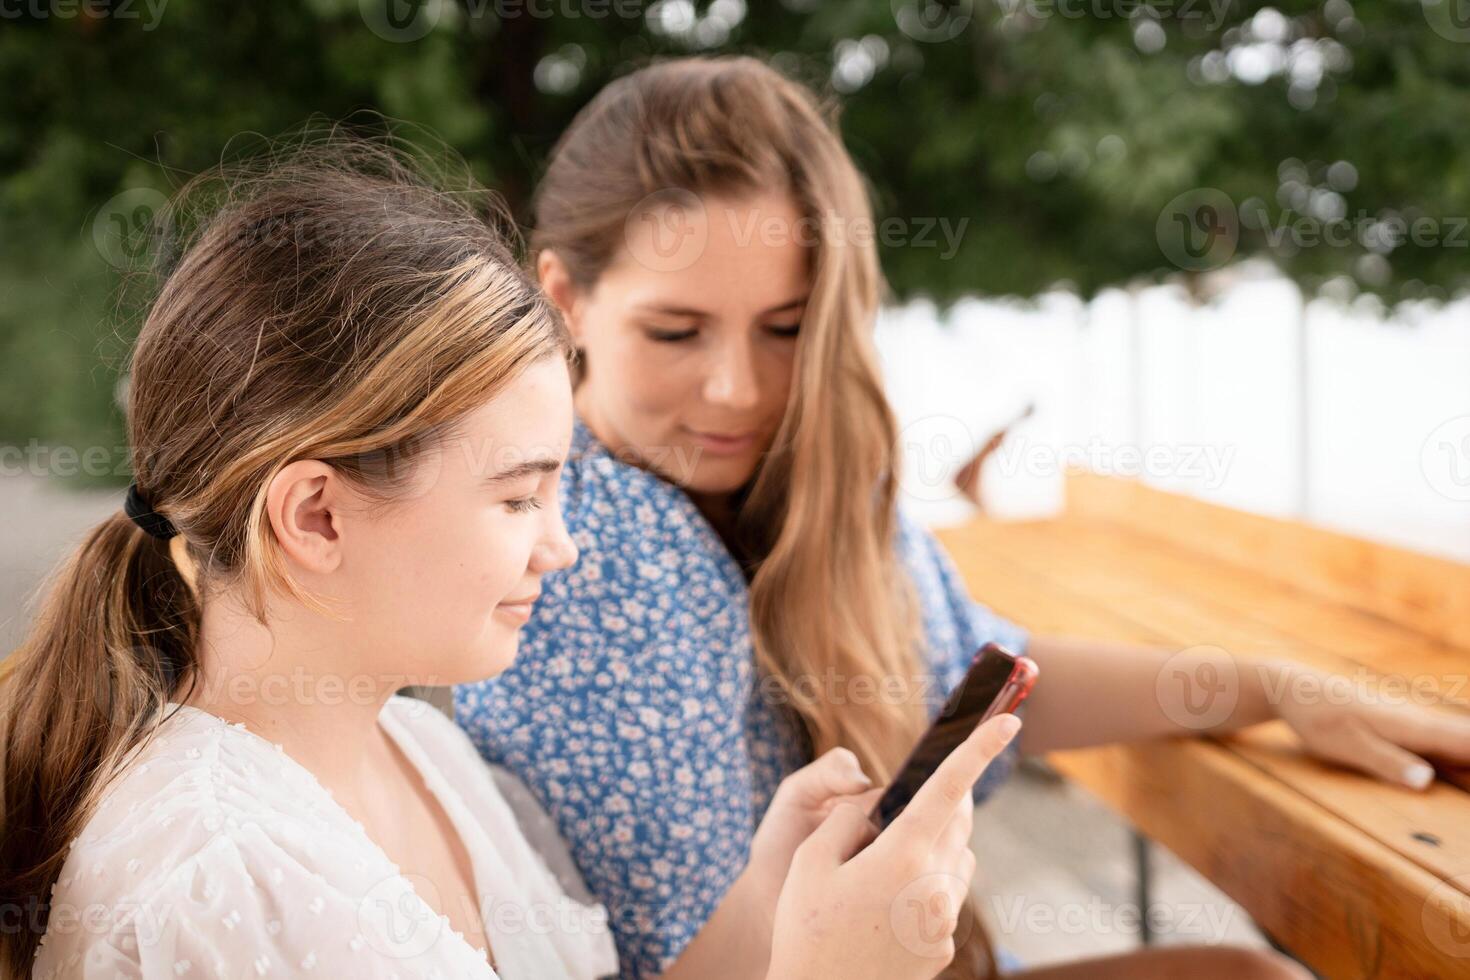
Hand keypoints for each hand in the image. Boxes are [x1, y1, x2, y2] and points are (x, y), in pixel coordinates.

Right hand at [765, 713, 1020, 979]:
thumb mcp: (810, 861)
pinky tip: (883, 908)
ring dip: (935, 846)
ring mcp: (944, 921)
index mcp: (902, 857)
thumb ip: (849, 818)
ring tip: (881, 867)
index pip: (948, 789)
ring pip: (956, 860)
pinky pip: (945, 899)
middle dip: (945, 801)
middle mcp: (934, 886)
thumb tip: (879, 803)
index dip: (978, 750)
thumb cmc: (805, 929)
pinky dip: (925, 887)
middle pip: (957, 822)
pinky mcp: (944, 947)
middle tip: (911, 800)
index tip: (1007, 722)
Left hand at [1273, 663, 1469, 789]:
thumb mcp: (1344, 744)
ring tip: (1468, 789)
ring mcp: (1417, 728)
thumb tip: (1426, 781)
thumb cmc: (1317, 716)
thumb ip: (1385, 761)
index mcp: (1415, 728)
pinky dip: (1463, 764)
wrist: (1294, 688)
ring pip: (1463, 748)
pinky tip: (1460, 774)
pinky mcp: (1406, 734)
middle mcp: (1424, 725)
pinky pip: (1446, 751)